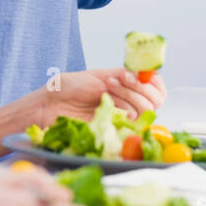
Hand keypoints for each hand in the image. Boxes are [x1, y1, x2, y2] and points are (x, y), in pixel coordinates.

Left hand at [36, 67, 167, 125]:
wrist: (49, 104)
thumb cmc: (69, 87)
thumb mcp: (98, 75)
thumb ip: (123, 75)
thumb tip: (144, 74)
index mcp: (126, 86)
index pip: (157, 86)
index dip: (154, 81)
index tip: (141, 73)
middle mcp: (127, 102)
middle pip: (155, 100)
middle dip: (140, 87)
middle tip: (118, 80)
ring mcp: (121, 118)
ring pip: (144, 110)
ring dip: (129, 95)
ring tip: (108, 86)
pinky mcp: (113, 132)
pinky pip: (131, 126)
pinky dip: (124, 112)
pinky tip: (108, 103)